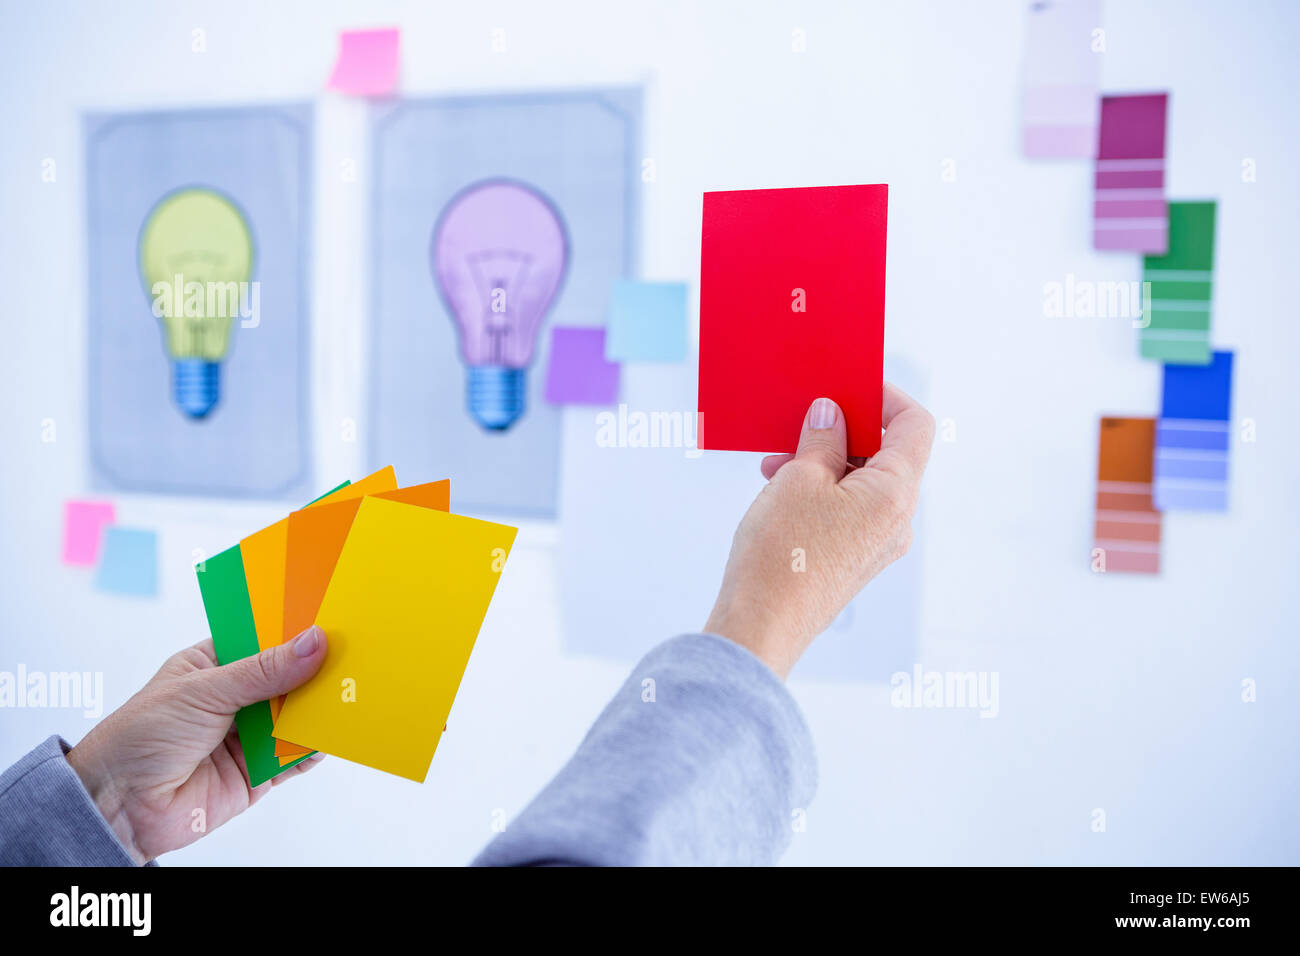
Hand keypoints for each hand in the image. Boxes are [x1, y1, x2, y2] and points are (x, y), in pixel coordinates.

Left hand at [65, 626, 327, 863]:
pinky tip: (330, 734)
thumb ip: (263, 671)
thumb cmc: (139, 737)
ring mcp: (247, 734)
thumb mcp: (204, 691)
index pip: (263, 639)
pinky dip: (313, 748)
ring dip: (318, 708)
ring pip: (295, 716)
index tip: (330, 617)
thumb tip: (313, 643)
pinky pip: (295, 757)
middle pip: (286, 677)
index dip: (293, 630)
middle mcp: (234, 697)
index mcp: (214, 664)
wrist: (118, 806)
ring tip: (349, 691)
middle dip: (314, 669)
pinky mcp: (257, 771)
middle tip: (350, 654)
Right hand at [705, 385, 934, 677]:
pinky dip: (820, 490)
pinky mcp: (853, 562)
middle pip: (887, 454)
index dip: (886, 397)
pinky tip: (779, 489)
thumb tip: (833, 415)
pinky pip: (847, 510)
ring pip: (861, 483)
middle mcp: (898, 521)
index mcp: (896, 494)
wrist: (763, 624)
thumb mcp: (799, 478)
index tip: (848, 386)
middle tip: (800, 420)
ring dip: (824, 461)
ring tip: (776, 461)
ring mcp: (877, 545)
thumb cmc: (783, 552)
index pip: (915, 426)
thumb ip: (822, 439)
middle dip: (842, 430)